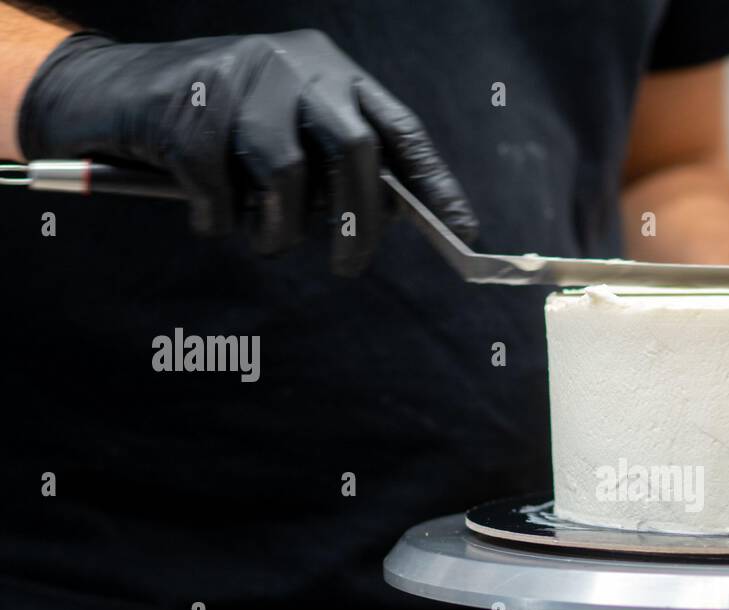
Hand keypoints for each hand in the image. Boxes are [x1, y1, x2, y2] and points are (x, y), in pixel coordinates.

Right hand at [18, 29, 477, 274]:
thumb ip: (337, 164)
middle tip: (351, 268)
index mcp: (330, 70)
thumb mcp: (288, 130)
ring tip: (262, 239)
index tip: (461, 233)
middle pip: (354, 151)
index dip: (433, 185)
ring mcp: (238, 82)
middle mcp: (294, 65)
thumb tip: (394, 217)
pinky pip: (222, 193)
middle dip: (359, 222)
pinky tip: (208, 217)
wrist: (110, 92)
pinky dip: (219, 222)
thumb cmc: (217, 127)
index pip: (399, 129)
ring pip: (287, 178)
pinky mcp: (188, 110)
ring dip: (278, 230)